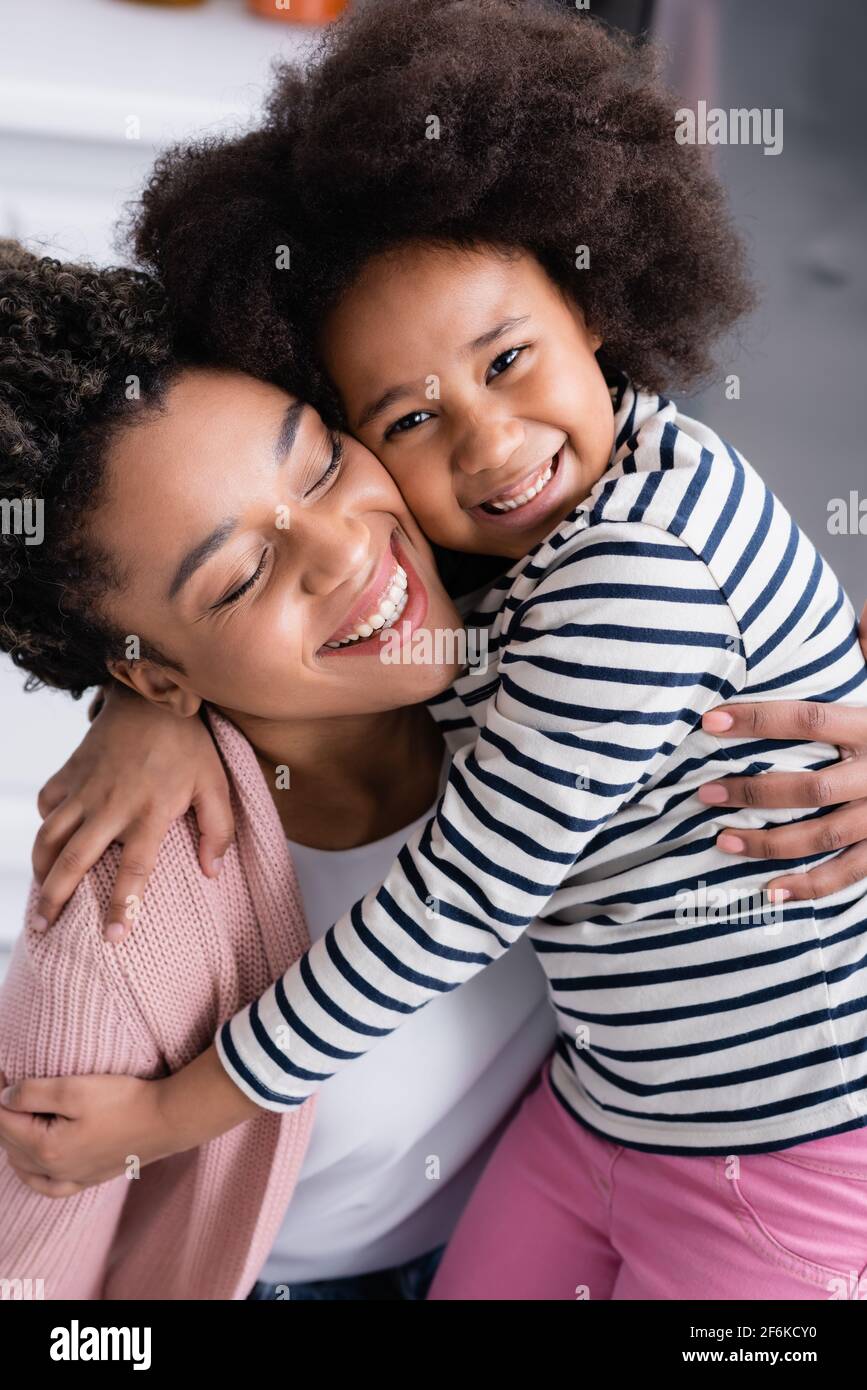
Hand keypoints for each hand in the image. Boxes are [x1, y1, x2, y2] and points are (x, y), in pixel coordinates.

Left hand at [0, 1046, 257, 1196]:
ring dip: (12, 1139)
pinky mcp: (87, 1179)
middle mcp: (53, 1169)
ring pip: (23, 1164)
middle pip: (9, 1142)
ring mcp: (70, 1177)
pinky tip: (30, 1162)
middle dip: (3, 1114)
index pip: (3, 1120)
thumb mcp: (74, 1089)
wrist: (165, 1120)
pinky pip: (46, 1186)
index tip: (1, 1071)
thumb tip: (3, 1097)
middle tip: (8, 1085)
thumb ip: (32, 1093)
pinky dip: (30, 1174)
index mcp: (45, 1148)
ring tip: (17, 1113)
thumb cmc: (123, 1101)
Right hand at [32, 682, 234, 936]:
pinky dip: (45, 825)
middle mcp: (112, 805)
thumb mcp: (216, 785)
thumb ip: (218, 830)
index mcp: (150, 812)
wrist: (154, 693)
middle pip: (75, 861)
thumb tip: (212, 872)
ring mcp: (86, 788)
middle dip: (56, 900)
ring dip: (40, 871)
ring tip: (40, 899)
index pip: (134, 871)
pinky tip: (51, 842)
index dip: (122, 907)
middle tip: (45, 929)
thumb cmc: (189, 743)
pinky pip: (48, 804)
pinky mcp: (70, 771)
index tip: (112, 937)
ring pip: (50, 837)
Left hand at [699, 605, 866, 900]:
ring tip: (720, 840)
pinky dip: (809, 887)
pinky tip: (771, 892)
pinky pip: (849, 874)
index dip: (757, 718)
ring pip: (823, 835)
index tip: (710, 720)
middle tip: (704, 792)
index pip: (809, 718)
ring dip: (768, 843)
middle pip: (810, 786)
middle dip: (753, 792)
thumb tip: (864, 609)